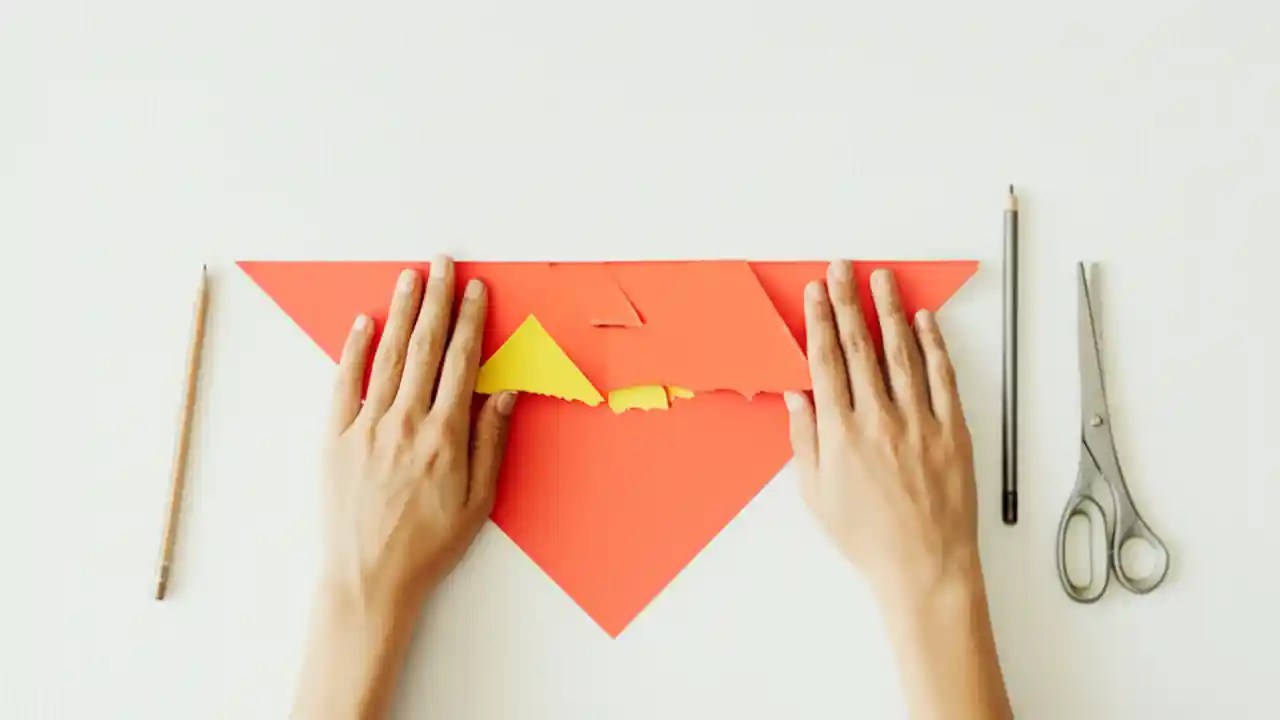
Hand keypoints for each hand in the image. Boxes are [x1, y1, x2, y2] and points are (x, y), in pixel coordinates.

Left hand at [322, 257, 516, 614]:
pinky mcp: (335, 439)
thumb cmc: (429, 545)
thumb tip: (503, 394)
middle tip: (442, 263)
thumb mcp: (478, 501)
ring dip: (400, 312)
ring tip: (409, 277)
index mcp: (446, 436)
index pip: (461, 363)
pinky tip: (362, 323)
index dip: (470, 322)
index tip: (476, 290)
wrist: (368, 578)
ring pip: (387, 356)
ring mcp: (367, 427)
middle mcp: (406, 422)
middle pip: (425, 348)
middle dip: (437, 301)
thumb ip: (491, 443)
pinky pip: (345, 383)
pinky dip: (353, 350)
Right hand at [785, 262, 978, 609]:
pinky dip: (934, 345)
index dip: (820, 320)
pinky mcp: (953, 431)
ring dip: (889, 311)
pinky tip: (924, 321)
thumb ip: (804, 440)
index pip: (826, 361)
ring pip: (901, 353)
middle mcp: (878, 419)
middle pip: (860, 346)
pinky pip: (943, 378)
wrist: (924, 567)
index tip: (816, 292)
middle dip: (848, 301)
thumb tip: (797, 396)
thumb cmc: (867, 538)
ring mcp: (919, 422)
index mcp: (839, 433)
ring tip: (882, 280)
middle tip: (842, 268)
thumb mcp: (815, 494)